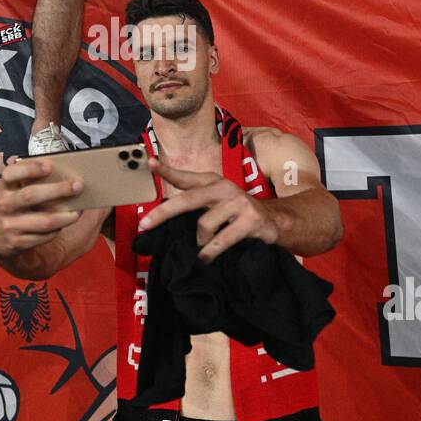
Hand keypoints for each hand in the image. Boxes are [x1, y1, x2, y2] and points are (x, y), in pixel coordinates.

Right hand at [0, 158, 83, 257]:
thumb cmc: (12, 205)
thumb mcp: (13, 191)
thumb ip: (29, 182)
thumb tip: (64, 177)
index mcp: (4, 188)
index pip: (11, 174)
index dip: (30, 169)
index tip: (49, 166)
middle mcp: (4, 205)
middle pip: (31, 195)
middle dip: (58, 190)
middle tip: (78, 186)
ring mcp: (9, 225)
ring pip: (43, 221)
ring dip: (65, 216)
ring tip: (78, 211)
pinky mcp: (17, 243)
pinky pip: (44, 236)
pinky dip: (58, 229)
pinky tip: (65, 223)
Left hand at [137, 157, 277, 262]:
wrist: (276, 220)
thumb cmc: (238, 214)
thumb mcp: (217, 203)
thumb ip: (194, 203)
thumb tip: (161, 216)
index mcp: (213, 182)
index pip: (186, 177)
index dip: (168, 171)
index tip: (150, 163)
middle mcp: (224, 188)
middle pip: (187, 199)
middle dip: (163, 213)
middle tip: (144, 224)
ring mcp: (238, 203)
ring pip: (204, 224)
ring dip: (199, 241)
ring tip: (203, 248)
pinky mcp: (250, 220)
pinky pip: (221, 240)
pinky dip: (210, 251)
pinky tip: (206, 257)